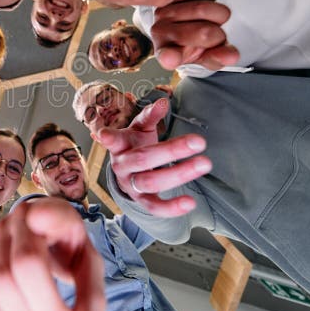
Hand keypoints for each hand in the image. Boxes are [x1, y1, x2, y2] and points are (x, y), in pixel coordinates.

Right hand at [0, 198, 104, 310]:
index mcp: (51, 212)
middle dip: (43, 308)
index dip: (46, 217)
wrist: (44, 236)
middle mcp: (18, 222)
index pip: (47, 214)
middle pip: (25, 263)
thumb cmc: (68, 249)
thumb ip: (90, 300)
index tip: (44, 222)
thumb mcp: (88, 266)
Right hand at [97, 98, 211, 217]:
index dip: (109, 138)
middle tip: (199, 141)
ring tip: (204, 163)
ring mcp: (131, 185)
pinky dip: (172, 207)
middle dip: (172, 150)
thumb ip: (150, 115)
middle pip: (143, 159)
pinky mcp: (142, 201)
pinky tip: (191, 202)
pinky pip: (155, 208)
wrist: (130, 172)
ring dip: (180, 173)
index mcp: (119, 145)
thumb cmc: (136, 144)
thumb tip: (163, 102)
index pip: (113, 140)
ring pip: (151, 182)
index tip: (104, 134)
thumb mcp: (140, 128)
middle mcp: (122, 166)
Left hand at [151, 0, 239, 69]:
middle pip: (205, 32)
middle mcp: (160, 33)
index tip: (171, 58)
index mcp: (167, 54)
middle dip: (218, 35)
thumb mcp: (206, 57)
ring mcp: (164, 12)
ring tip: (210, 20)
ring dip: (217, 15)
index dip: (170, 57)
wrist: (184, 24)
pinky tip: (205, 4)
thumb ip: (218, 58)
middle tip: (214, 35)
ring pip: (204, 9)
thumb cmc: (194, 44)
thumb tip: (231, 56)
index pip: (168, 57)